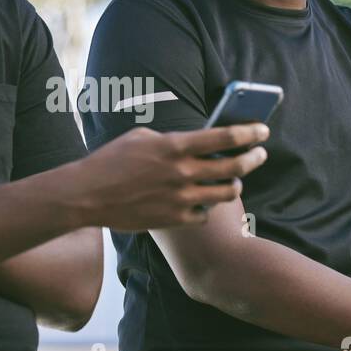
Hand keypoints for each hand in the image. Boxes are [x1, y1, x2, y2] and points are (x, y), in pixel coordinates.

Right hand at [65, 124, 269, 230]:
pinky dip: (206, 207)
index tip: (262, 131)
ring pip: (226, 193)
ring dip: (235, 185)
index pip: (225, 136)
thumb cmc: (111, 161)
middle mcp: (182, 172)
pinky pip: (204, 214)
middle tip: (260, 155)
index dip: (250, 132)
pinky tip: (201, 201)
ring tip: (234, 180)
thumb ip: (173, 139)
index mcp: (174, 146)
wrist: (88, 195)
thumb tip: (198, 141)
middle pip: (234, 166)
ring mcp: (180, 198)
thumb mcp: (142, 137)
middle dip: (254, 159)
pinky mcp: (174, 219)